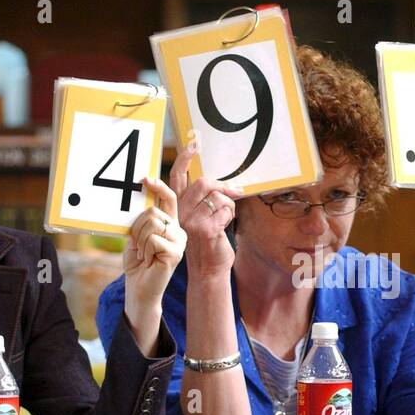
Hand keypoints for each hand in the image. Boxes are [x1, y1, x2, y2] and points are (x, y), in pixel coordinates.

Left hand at [124, 176, 184, 315]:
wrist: (139, 289)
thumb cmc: (138, 264)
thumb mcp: (136, 237)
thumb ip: (141, 220)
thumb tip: (140, 200)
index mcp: (169, 224)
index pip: (169, 199)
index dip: (159, 186)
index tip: (145, 179)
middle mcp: (177, 230)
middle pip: (153, 211)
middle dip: (137, 227)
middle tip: (138, 245)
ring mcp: (179, 241)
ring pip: (152, 223)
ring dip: (140, 240)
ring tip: (144, 253)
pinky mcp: (176, 252)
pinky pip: (153, 239)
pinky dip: (144, 250)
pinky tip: (148, 260)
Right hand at [168, 144, 241, 279]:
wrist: (208, 270)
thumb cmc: (208, 243)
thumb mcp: (200, 219)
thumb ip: (202, 200)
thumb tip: (218, 181)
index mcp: (178, 207)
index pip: (178, 177)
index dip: (185, 158)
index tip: (194, 143)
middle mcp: (180, 212)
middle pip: (204, 182)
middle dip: (224, 186)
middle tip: (236, 192)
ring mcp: (191, 221)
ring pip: (218, 196)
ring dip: (230, 205)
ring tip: (227, 218)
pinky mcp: (205, 229)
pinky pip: (226, 209)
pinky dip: (231, 216)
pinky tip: (225, 227)